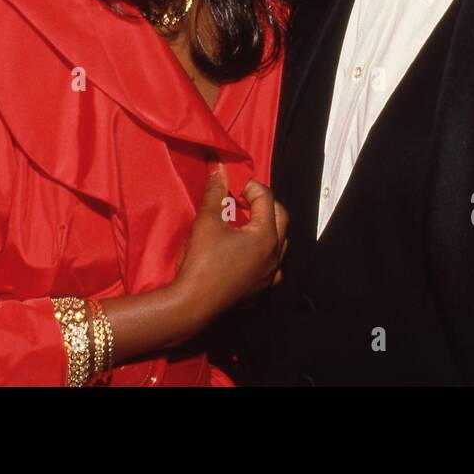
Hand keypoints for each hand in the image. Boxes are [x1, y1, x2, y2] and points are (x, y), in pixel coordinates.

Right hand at [170, 163, 288, 338]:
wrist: (193, 304)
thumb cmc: (201, 261)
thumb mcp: (207, 221)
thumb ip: (216, 192)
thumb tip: (219, 168)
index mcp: (266, 235)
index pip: (267, 198)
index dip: (250, 186)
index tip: (233, 186)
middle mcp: (275, 255)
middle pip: (281, 218)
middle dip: (265, 204)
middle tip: (244, 201)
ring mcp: (270, 276)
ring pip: (280, 244)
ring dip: (268, 229)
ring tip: (246, 225)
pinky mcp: (261, 291)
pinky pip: (272, 267)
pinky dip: (264, 254)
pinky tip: (247, 254)